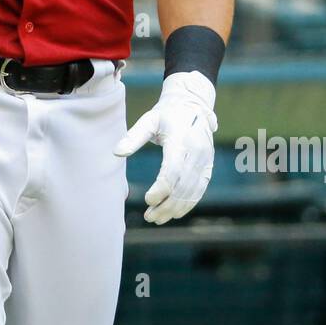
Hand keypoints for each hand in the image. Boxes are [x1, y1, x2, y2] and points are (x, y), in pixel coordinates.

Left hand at [113, 71, 217, 224]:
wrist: (194, 106)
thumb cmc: (166, 115)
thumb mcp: (149, 120)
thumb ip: (133, 136)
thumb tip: (117, 152)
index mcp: (182, 140)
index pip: (173, 171)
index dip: (161, 189)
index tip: (146, 200)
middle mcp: (197, 152)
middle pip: (183, 186)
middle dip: (166, 205)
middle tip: (149, 216)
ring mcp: (205, 161)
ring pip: (192, 192)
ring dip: (175, 209)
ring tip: (156, 218)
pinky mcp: (208, 167)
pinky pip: (200, 190)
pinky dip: (187, 204)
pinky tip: (173, 213)